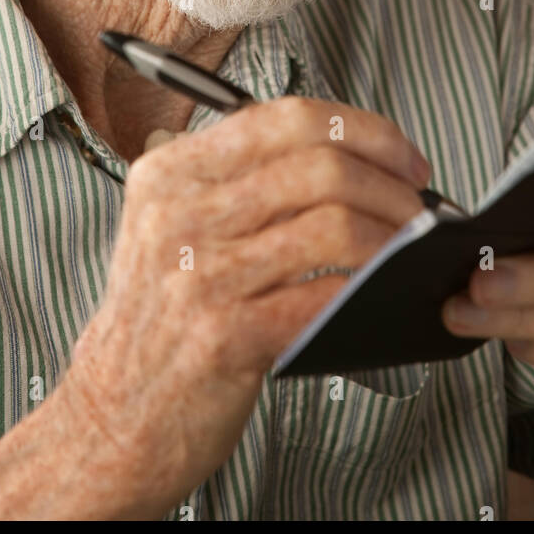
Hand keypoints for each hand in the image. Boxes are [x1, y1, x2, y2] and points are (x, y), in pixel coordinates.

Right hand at [61, 96, 429, 518]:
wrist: (114, 415)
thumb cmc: (162, 319)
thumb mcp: (175, 223)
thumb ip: (241, 179)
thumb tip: (352, 156)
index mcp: (172, 170)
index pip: (286, 118)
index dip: (363, 130)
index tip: (401, 157)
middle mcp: (180, 213)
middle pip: (319, 166)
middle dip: (390, 185)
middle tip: (419, 208)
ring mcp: (199, 274)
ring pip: (331, 226)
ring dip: (391, 238)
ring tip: (407, 252)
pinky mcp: (223, 336)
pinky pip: (322, 296)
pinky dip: (366, 291)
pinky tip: (379, 295)